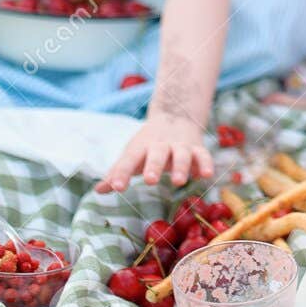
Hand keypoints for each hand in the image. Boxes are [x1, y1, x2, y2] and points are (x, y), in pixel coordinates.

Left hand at [96, 113, 214, 192]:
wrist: (175, 116)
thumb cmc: (149, 145)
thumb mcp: (132, 155)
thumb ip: (118, 172)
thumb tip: (99, 190)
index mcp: (141, 147)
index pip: (129, 159)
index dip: (122, 173)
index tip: (116, 188)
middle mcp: (161, 145)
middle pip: (156, 154)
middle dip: (153, 166)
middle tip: (150, 180)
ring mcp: (180, 146)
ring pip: (181, 155)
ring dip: (180, 167)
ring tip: (178, 181)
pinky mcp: (197, 149)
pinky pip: (203, 155)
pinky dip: (206, 164)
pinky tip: (206, 175)